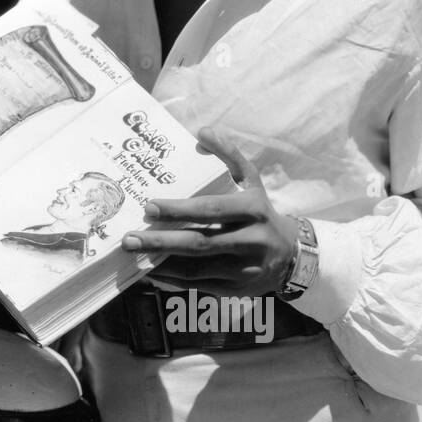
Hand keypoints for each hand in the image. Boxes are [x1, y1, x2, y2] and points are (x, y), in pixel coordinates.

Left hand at [120, 127, 297, 297]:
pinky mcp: (237, 289)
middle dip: (161, 242)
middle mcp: (251, 241)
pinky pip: (199, 286)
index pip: (211, 210)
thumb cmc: (261, 212)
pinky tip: (152, 272)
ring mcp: (244, 269)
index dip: (179, 210)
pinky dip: (173, 280)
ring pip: (197, 269)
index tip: (149, 207)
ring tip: (134, 256)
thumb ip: (229, 155)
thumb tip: (203, 132)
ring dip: (163, 264)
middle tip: (130, 239)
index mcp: (253, 210)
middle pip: (199, 244)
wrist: (292, 255)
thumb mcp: (251, 181)